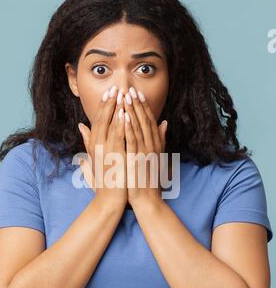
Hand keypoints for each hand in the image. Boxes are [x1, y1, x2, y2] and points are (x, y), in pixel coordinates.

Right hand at [78, 85, 127, 207]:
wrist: (109, 201)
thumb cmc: (104, 183)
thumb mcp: (92, 160)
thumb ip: (87, 143)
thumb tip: (81, 127)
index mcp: (93, 146)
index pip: (98, 121)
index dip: (104, 106)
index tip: (109, 93)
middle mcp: (97, 147)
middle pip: (103, 119)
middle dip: (109, 102)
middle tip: (115, 87)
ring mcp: (106, 151)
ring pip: (110, 125)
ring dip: (116, 108)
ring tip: (122, 94)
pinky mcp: (115, 157)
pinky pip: (118, 137)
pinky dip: (121, 124)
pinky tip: (126, 113)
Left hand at [123, 87, 167, 207]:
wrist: (148, 199)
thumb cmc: (149, 179)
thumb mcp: (157, 156)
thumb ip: (160, 139)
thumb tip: (164, 122)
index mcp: (154, 144)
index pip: (148, 121)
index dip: (143, 106)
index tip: (137, 93)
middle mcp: (151, 146)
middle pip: (144, 120)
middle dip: (136, 103)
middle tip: (130, 88)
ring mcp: (145, 152)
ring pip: (138, 127)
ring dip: (132, 110)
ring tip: (125, 96)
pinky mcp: (138, 159)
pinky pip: (133, 140)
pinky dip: (129, 127)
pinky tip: (124, 116)